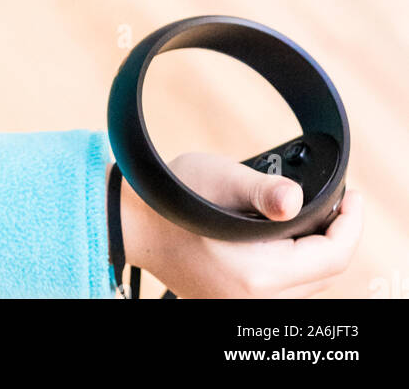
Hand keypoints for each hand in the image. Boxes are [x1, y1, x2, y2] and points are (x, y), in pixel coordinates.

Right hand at [115, 151, 362, 298]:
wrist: (132, 221)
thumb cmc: (172, 196)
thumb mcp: (221, 180)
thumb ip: (263, 190)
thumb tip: (293, 199)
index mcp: (259, 275)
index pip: (332, 258)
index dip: (351, 225)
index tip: (353, 197)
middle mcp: (254, 301)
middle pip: (321, 274)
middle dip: (334, 236)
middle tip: (335, 200)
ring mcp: (241, 306)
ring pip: (303, 283)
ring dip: (313, 250)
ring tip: (309, 213)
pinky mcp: (231, 301)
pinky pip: (281, 289)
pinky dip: (291, 262)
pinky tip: (280, 234)